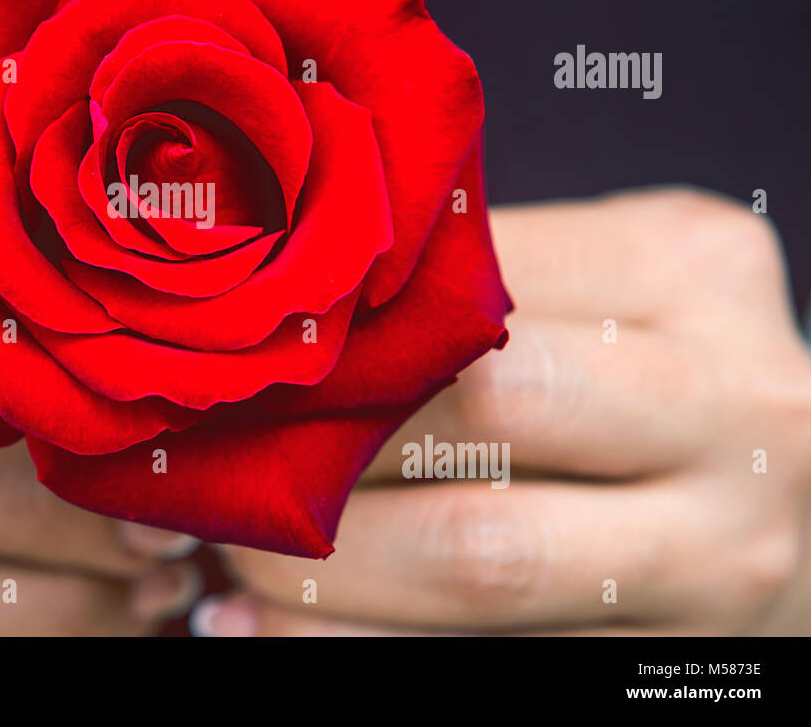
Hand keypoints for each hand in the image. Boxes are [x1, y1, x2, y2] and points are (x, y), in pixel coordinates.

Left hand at [204, 188, 810, 634]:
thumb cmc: (673, 373)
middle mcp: (732, 405)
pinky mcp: (691, 657)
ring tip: (217, 571)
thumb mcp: (610, 289)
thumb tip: (280, 326)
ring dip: (318, 572)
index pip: (467, 293)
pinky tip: (274, 640)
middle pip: (470, 417)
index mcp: (688, 270)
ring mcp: (726, 544)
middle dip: (310, 450)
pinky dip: (366, 650)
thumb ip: (485, 291)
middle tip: (197, 470)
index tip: (214, 369)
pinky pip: (498, 659)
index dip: (322, 340)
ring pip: (479, 557)